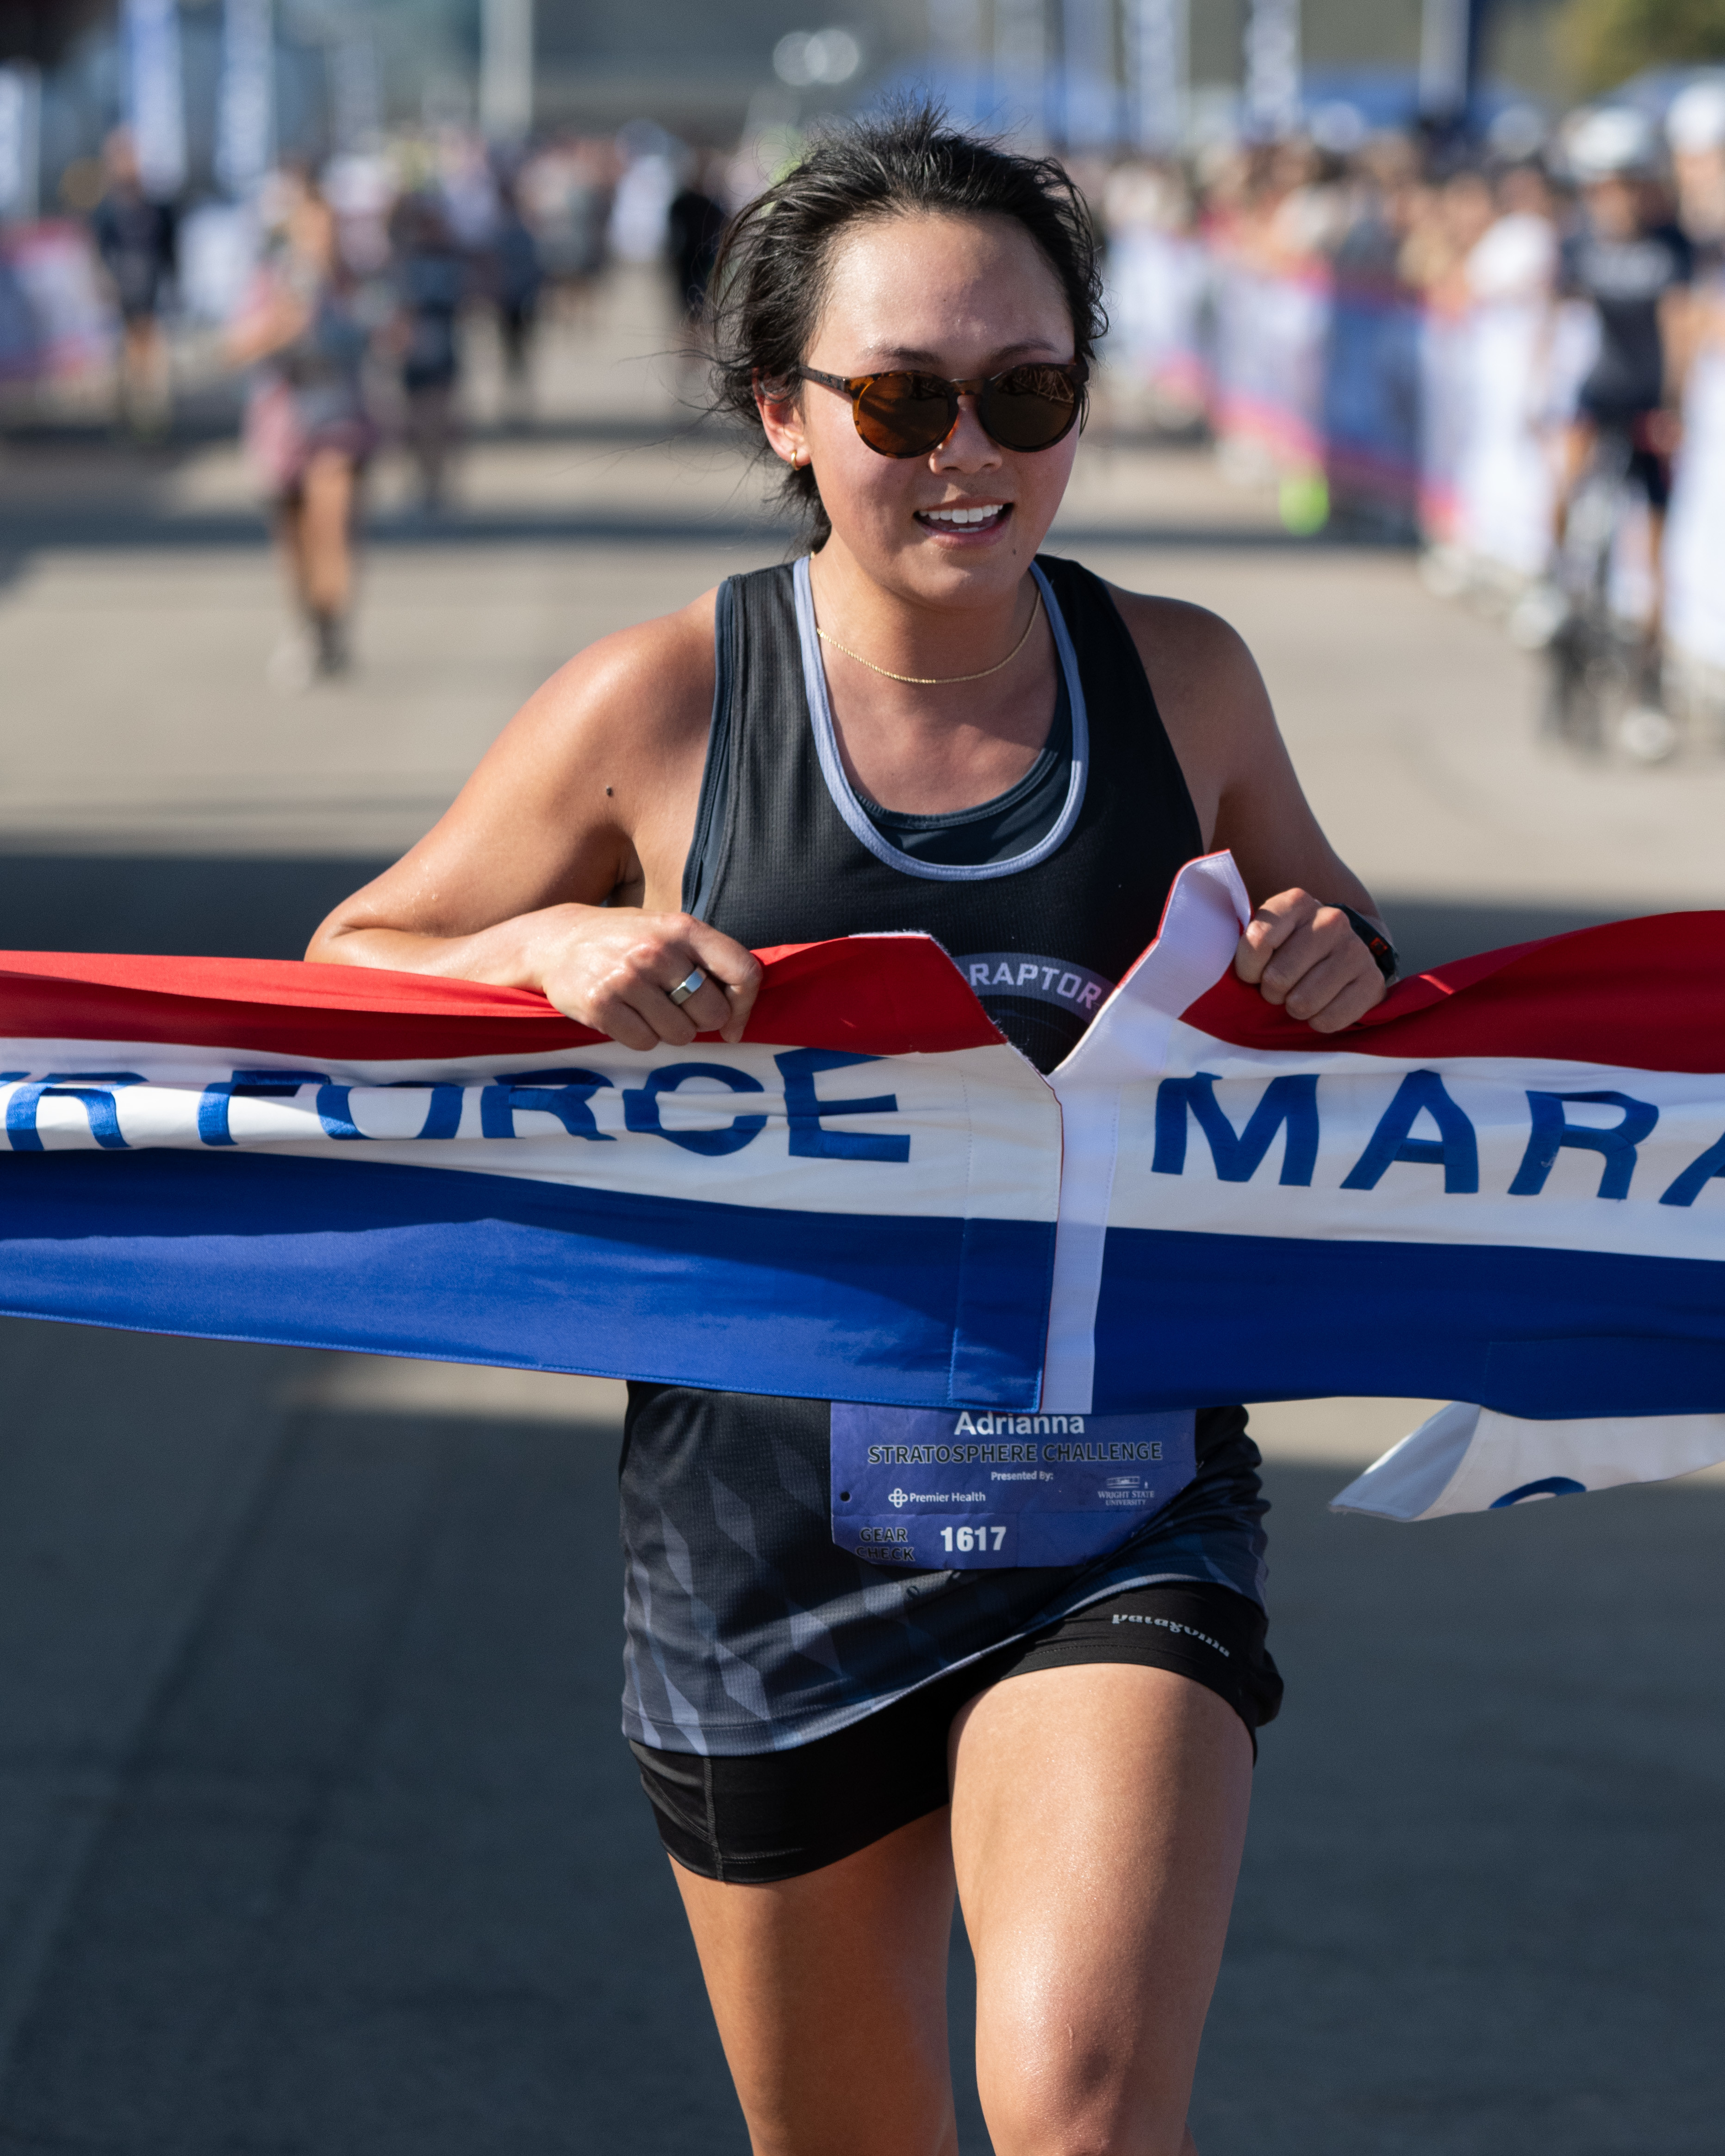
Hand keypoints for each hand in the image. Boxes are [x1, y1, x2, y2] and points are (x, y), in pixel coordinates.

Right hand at [537, 909, 762, 1049]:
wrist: (557, 940)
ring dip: (669, 1031)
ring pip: (680, 1034)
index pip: (743, 971)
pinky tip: (627, 1016)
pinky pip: (645, 1043)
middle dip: (700, 1020)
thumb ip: (707, 961)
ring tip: (647, 1008)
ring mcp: (627, 978)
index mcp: (683, 928)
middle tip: (677, 1008)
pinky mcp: (601, 1005)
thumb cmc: (626, 940)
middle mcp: (657, 950)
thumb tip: (738, 1019)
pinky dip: (641, 1037)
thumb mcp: (668, 932)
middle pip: (712, 1013)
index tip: (733, 1021)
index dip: (745, 1004)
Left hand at [1233, 889, 1387, 1033]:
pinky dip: (1318, 1021)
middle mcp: (1331, 920)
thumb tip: (1230, 975)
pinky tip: (1323, 1005)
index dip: (1247, 970)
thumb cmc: (1290, 948)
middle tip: (1281, 987)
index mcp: (1296, 902)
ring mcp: (1355, 950)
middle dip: (1272, 992)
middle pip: (1277, 978)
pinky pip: (1328, 1020)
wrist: (1342, 953)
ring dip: (1295, 1008)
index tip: (1253, 973)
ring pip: (1302, 1003)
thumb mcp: (1265, 936)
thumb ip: (1248, 947)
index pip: (1257, 943)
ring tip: (1301, 995)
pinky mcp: (1373, 982)